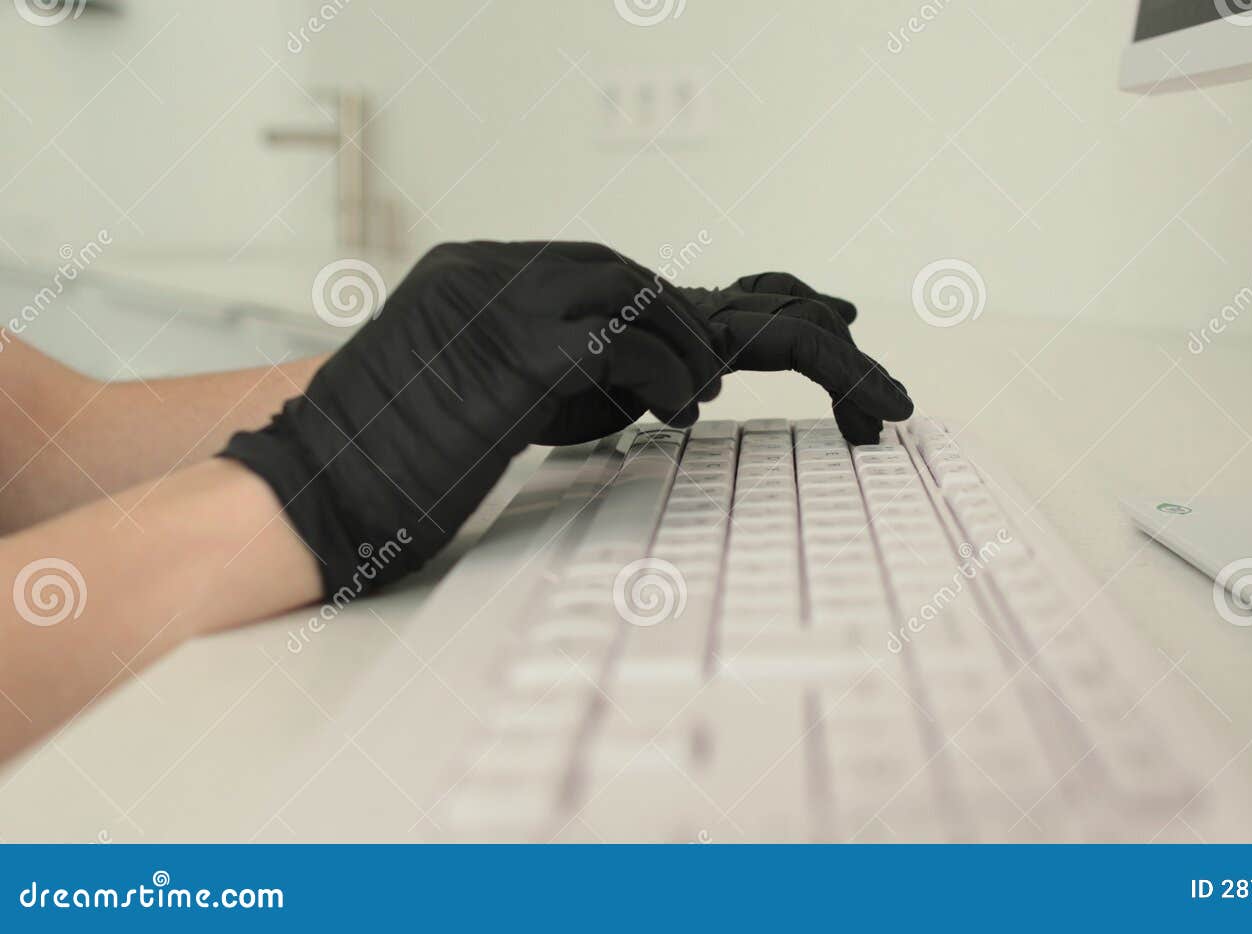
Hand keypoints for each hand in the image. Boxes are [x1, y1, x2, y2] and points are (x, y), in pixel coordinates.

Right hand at [222, 241, 912, 596]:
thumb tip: (654, 385)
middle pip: (642, 276)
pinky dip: (667, 374)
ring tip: (705, 398)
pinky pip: (618, 337)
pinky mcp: (501, 350)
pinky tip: (679, 411)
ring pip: (637, 290)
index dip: (708, 299)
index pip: (623, 276)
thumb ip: (570, 379)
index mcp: (494, 280)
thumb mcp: (499, 406)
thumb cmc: (399, 468)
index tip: (800, 311)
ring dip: (693, 349)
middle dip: (737, 314)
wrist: (306, 493)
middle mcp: (496, 273)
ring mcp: (494, 300)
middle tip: (834, 337)